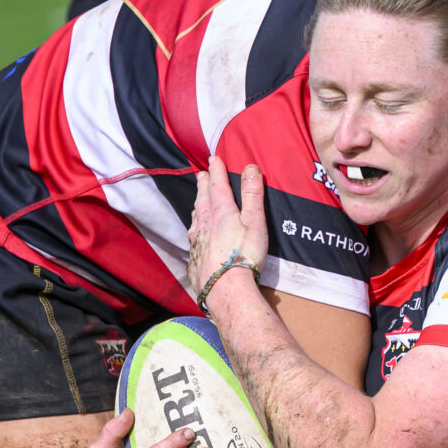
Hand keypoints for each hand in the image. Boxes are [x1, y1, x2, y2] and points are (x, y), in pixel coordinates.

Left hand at [184, 149, 267, 308]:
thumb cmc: (243, 255)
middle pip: (203, 199)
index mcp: (221, 212)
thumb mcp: (254, 222)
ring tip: (198, 198)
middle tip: (201, 174)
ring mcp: (198, 241)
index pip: (217, 185)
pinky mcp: (195, 257)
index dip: (216, 171)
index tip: (213, 159)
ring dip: (197, 204)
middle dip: (203, 185)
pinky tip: (195, 231)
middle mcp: (205, 223)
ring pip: (196, 217)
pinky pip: (193, 236)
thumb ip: (253, 194)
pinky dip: (195, 227)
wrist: (224, 288)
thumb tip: (250, 167)